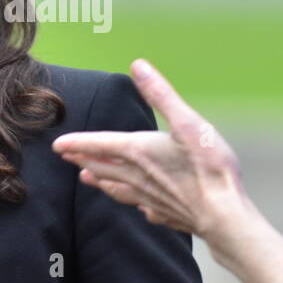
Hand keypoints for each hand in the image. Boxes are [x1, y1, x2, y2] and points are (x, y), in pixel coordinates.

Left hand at [52, 58, 251, 243]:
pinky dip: (133, 202)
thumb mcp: (187, 121)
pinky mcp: (166, 214)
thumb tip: (138, 66)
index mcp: (139, 152)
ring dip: (100, 181)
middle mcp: (138, 177)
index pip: (99, 145)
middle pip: (103, 167)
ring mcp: (150, 199)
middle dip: (82, 159)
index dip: (78, 143)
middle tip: (65, 156)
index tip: (58, 144)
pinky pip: (142, 207)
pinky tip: (138, 206)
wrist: (224, 216)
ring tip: (87, 178)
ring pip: (117, 189)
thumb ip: (161, 94)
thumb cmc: (208, 167)